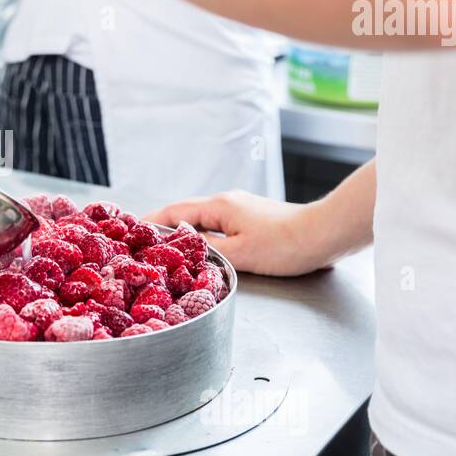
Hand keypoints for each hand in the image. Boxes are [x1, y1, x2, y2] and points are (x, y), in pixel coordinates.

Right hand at [145, 190, 336, 277]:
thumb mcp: (239, 254)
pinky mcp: (253, 219)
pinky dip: (202, 235)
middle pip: (185, 213)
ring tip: (166, 250)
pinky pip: (218, 225)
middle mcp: (227, 202)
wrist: (325, 234)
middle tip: (142, 243)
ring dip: (183, 231)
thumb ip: (206, 251)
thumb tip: (181, 248)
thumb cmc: (285, 244)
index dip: (150, 222)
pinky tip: (202, 250)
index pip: (173, 212)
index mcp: (219, 206)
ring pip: (202, 219)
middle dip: (162, 227)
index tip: (130, 231)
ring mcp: (241, 209)